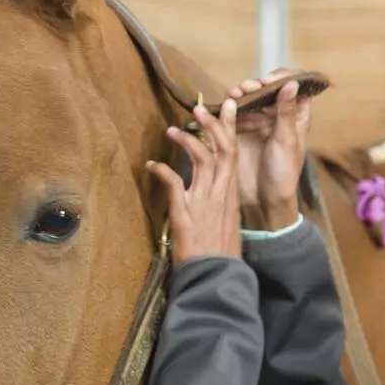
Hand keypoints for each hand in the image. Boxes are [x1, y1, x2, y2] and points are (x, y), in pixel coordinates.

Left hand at [147, 100, 240, 265]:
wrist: (216, 277)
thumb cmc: (221, 256)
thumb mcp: (228, 227)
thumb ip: (221, 209)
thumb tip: (214, 201)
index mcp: (231, 197)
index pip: (233, 156)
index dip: (229, 131)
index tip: (227, 109)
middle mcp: (221, 195)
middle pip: (222, 151)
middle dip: (213, 125)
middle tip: (200, 107)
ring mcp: (204, 202)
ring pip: (201, 160)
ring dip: (186, 141)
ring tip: (172, 130)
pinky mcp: (186, 213)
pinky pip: (174, 184)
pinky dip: (162, 171)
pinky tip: (151, 165)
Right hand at [227, 69, 311, 230]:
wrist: (263, 200)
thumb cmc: (283, 173)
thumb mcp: (286, 140)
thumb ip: (286, 112)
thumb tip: (292, 83)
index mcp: (295, 117)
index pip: (293, 87)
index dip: (283, 78)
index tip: (271, 80)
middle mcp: (276, 117)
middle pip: (267, 90)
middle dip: (258, 84)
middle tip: (251, 86)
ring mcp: (256, 123)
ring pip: (249, 99)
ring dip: (243, 92)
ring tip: (236, 92)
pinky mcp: (238, 132)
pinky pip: (233, 113)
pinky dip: (229, 105)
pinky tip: (227, 102)